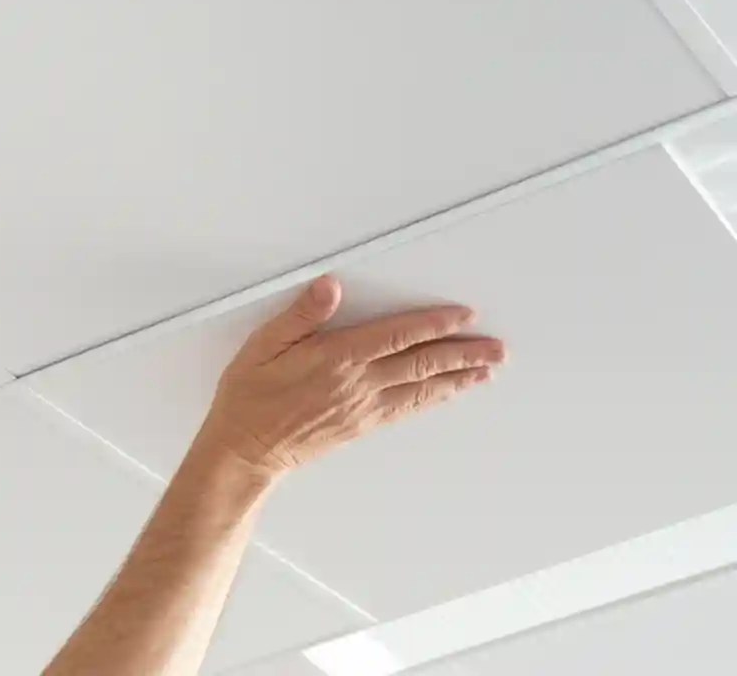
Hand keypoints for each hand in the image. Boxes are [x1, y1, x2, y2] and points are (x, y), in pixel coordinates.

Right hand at [193, 274, 504, 478]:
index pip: (397, 335)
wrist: (245, 450)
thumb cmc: (249, 398)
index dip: (434, 323)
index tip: (462, 315)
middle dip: (463, 354)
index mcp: (337, 359)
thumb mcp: (263, 345)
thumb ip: (301, 315)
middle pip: (422, 364)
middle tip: (495, 348)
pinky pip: (408, 410)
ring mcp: (363, 410)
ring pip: (422, 390)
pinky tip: (446, 395)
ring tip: (486, 371)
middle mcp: (358, 385)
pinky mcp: (361, 427)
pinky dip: (434, 400)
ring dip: (458, 379)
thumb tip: (330, 289)